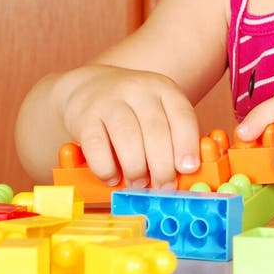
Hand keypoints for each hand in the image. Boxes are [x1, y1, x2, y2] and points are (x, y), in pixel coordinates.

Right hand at [56, 64, 199, 187]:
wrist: (91, 87)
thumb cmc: (133, 109)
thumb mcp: (158, 111)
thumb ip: (171, 137)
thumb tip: (183, 175)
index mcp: (163, 89)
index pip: (182, 115)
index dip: (187, 144)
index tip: (188, 169)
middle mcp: (138, 90)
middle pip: (156, 130)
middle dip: (162, 166)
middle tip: (164, 187)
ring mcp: (110, 101)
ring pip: (127, 138)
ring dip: (136, 168)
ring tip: (138, 183)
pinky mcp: (85, 116)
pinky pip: (97, 147)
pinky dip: (106, 169)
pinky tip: (112, 177)